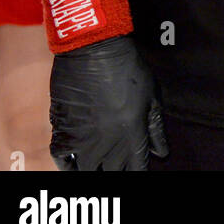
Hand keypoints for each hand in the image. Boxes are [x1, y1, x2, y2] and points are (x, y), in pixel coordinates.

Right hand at [50, 35, 167, 169]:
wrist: (93, 51)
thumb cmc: (128, 69)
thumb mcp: (152, 96)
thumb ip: (156, 128)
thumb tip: (162, 153)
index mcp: (132, 133)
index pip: (136, 168)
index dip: (138, 172)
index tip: (138, 171)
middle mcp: (107, 142)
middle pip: (112, 172)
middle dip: (117, 172)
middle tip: (118, 167)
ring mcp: (82, 138)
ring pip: (87, 170)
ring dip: (94, 170)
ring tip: (99, 166)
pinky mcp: (62, 130)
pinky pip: (61, 159)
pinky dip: (67, 165)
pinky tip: (75, 163)